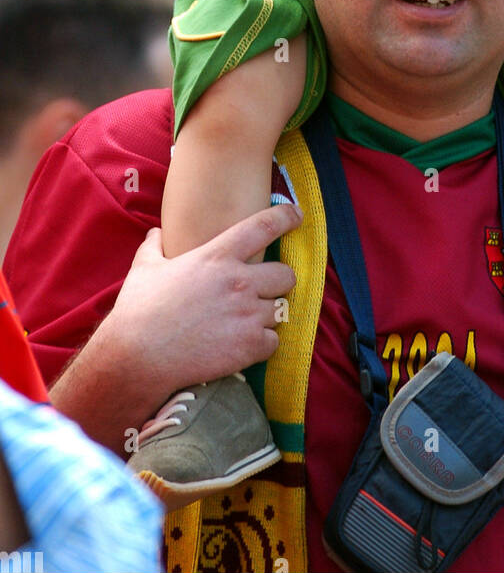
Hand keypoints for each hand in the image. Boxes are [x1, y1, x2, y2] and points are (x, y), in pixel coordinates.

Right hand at [103, 206, 300, 397]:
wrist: (137, 357)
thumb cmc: (139, 311)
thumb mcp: (144, 269)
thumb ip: (154, 247)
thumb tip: (156, 234)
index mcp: (217, 256)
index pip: (264, 226)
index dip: (286, 217)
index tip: (297, 215)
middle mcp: (239, 281)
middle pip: (287, 274)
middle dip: (279, 282)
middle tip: (263, 291)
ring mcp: (248, 314)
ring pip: (281, 310)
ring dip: (268, 316)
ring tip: (246, 322)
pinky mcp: (250, 345)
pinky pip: (273, 341)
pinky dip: (262, 344)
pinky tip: (243, 346)